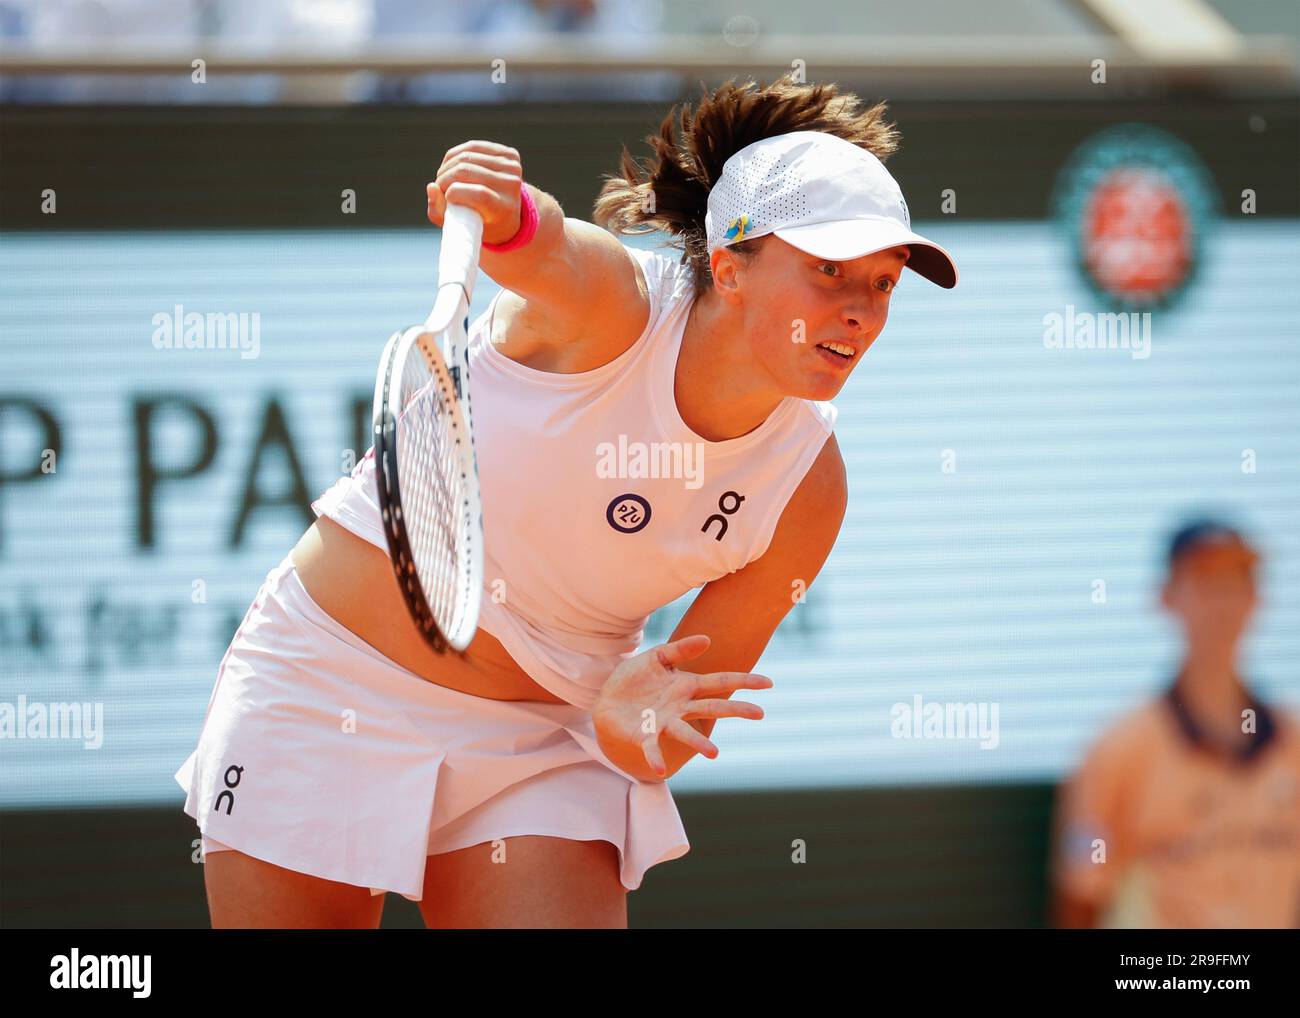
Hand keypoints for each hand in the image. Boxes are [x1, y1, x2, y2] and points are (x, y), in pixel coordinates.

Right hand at [426, 140, 523, 245]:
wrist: (510, 214)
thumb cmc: (480, 223)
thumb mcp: (460, 227)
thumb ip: (440, 213)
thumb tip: (431, 186)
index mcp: (505, 208)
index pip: (479, 194)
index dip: (455, 192)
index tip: (446, 196)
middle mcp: (512, 185)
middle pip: (468, 170)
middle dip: (445, 177)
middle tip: (440, 186)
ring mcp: (513, 167)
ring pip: (467, 155)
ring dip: (448, 166)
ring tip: (443, 177)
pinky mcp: (510, 154)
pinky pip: (474, 146)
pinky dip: (456, 155)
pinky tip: (451, 165)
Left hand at [591, 634, 772, 780]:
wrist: (606, 699)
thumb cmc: (634, 679)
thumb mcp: (656, 657)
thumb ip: (679, 650)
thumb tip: (707, 639)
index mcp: (686, 686)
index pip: (720, 682)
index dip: (743, 682)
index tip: (768, 683)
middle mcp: (680, 707)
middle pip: (712, 708)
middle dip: (735, 710)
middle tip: (759, 713)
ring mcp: (663, 723)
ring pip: (685, 732)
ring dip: (699, 743)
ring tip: (714, 753)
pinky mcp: (644, 735)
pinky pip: (651, 748)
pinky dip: (656, 758)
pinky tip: (660, 769)